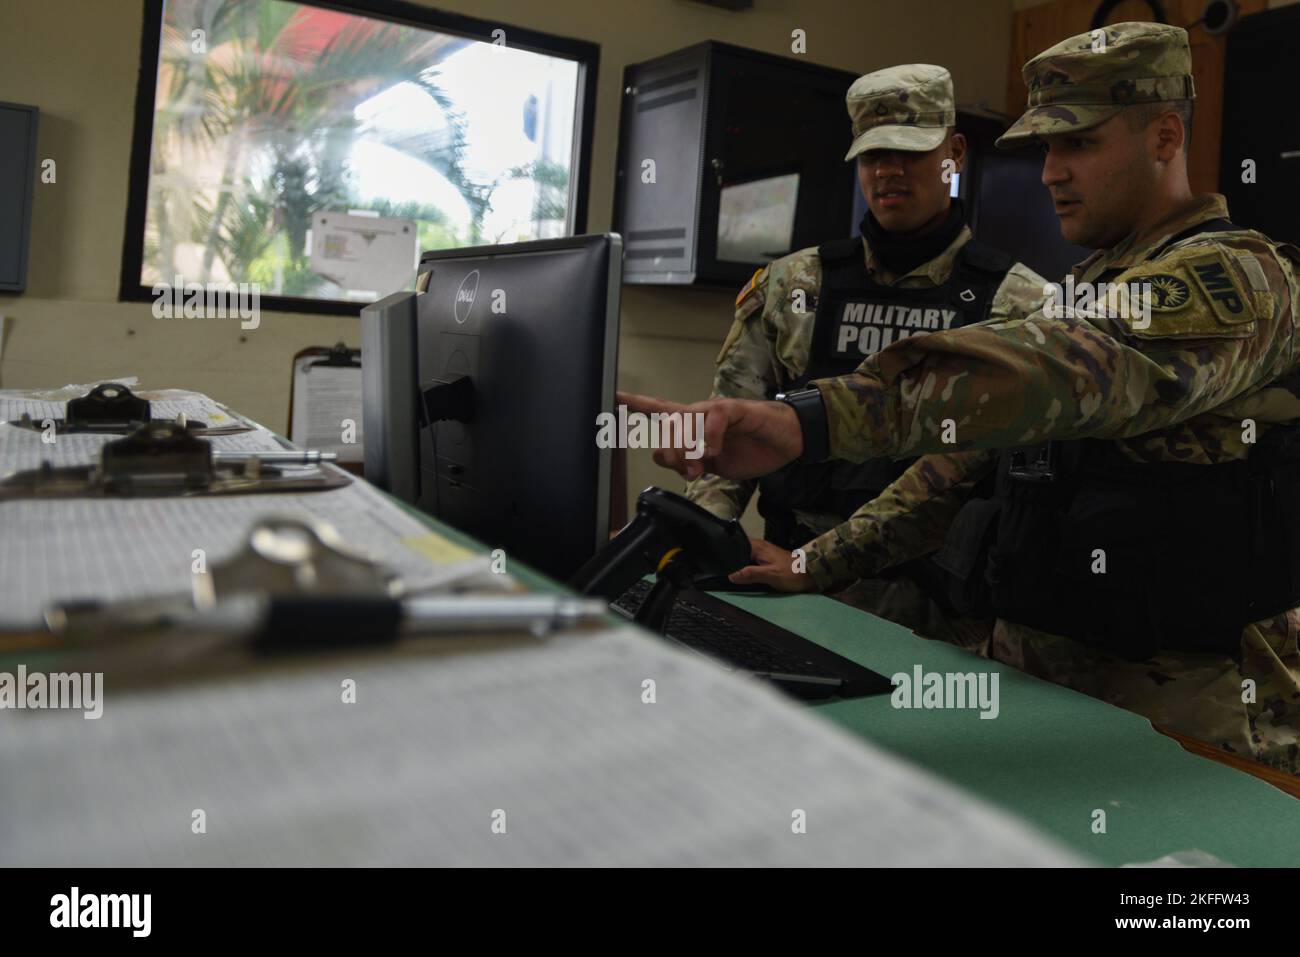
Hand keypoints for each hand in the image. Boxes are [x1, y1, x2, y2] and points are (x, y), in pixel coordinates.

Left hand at [615, 391, 803, 480]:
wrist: (785, 442)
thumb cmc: (750, 449)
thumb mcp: (714, 465)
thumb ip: (689, 464)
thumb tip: (669, 461)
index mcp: (693, 426)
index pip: (660, 411)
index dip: (637, 404)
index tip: (614, 397)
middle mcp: (700, 414)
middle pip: (668, 426)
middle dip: (670, 452)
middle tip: (686, 472)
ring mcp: (717, 410)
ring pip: (686, 422)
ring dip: (687, 449)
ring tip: (698, 467)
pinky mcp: (736, 410)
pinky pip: (714, 419)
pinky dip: (710, 438)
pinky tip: (714, 451)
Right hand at [728, 536, 814, 592]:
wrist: (810, 574)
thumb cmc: (791, 574)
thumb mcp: (770, 575)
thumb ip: (751, 574)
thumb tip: (731, 576)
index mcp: (757, 547)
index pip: (735, 545)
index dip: (726, 554)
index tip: (719, 563)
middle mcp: (758, 546)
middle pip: (738, 551)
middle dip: (731, 560)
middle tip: (722, 571)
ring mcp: (762, 552)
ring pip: (744, 556)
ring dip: (738, 565)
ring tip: (729, 574)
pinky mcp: (766, 559)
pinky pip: (750, 561)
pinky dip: (746, 567)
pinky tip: (742, 575)